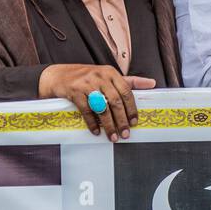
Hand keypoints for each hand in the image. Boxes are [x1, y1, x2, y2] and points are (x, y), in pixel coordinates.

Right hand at [38, 64, 155, 140]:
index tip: (135, 122)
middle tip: (125, 134)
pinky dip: (92, 123)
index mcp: (111, 73)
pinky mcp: (74, 91)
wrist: (58, 75)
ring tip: (113, 136)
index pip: (127, 91)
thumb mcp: (108, 75)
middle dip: (122, 120)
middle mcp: (100, 76)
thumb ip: (130, 81)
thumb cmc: (87, 77)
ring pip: (102, 107)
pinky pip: (86, 110)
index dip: (132, 108)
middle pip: (116, 101)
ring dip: (109, 124)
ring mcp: (86, 83)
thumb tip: (152, 84)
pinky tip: (96, 131)